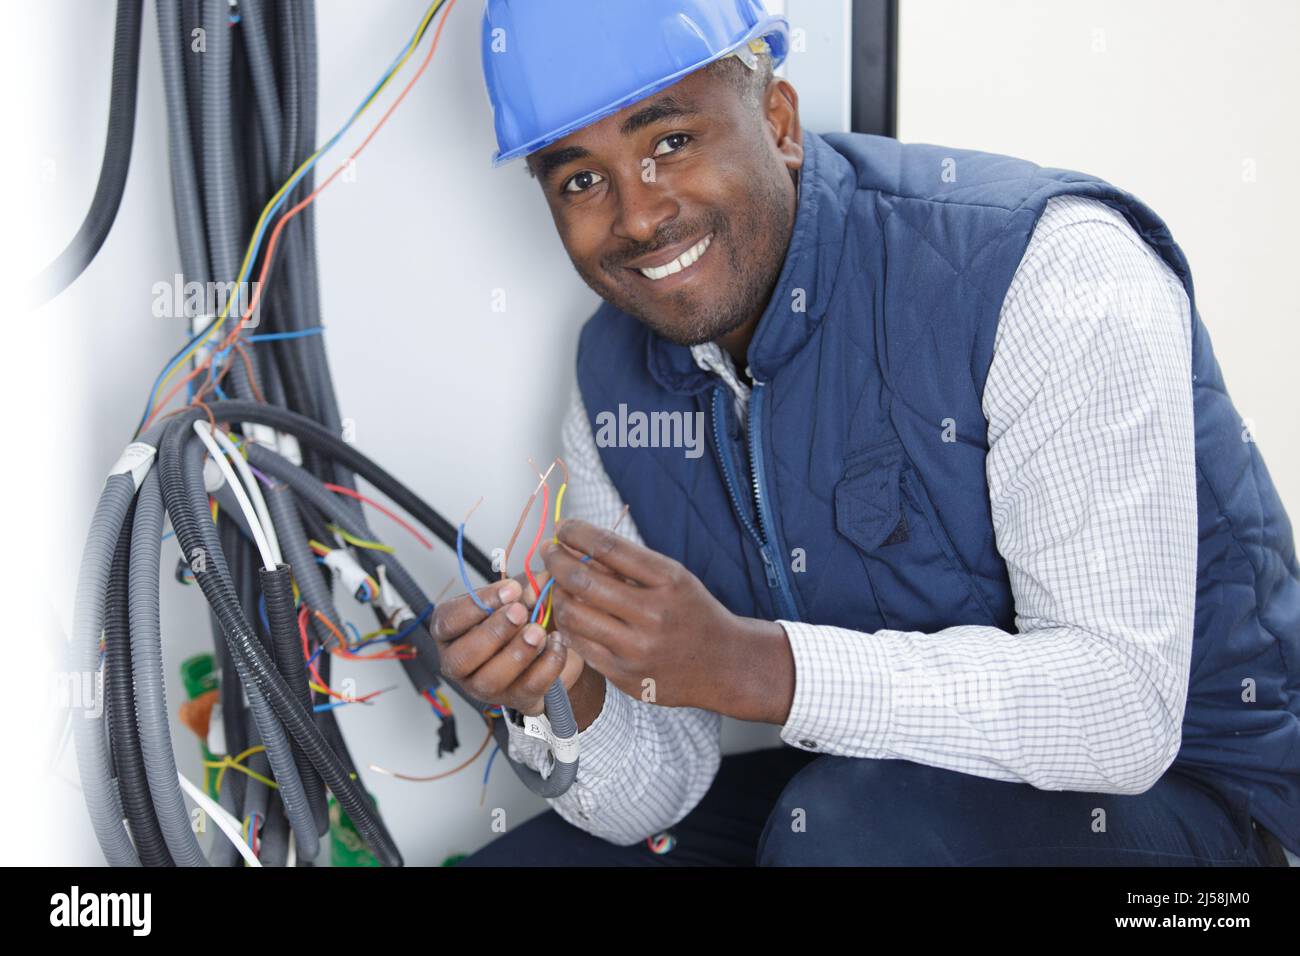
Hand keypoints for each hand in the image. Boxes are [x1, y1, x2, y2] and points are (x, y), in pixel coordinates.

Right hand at [430, 574, 584, 715]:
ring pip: (490, 680)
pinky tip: (556, 642)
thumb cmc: (523, 617)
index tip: (508, 591)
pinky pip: (528, 687)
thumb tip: (537, 583)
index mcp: (451, 632)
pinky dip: (547, 664)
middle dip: (493, 632)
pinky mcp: (516, 700)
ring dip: (517, 653)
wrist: (552, 645)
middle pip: (461, 658)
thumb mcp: (522, 594)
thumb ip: (526, 587)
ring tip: (538, 630)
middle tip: (520, 611)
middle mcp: (460, 663)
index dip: (475, 606)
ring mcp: (485, 687)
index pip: (448, 622)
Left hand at [541, 519, 791, 718]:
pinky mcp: (624, 675)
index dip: (577, 533)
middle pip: (583, 581)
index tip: (563, 528)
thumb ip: (630, 564)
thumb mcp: (674, 578)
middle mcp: (654, 615)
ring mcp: (637, 649)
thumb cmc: (693, 613)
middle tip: (548, 551)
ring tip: (557, 584)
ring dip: (556, 593)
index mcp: (669, 581)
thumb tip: (576, 545)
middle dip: (556, 561)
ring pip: (573, 615)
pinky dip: (567, 624)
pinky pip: (579, 644)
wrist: (725, 665)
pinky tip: (569, 613)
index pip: (610, 547)